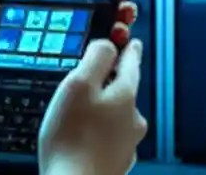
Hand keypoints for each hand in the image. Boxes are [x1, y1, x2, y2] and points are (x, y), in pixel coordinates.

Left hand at [0, 0, 138, 145]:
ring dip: (116, 30)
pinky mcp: (51, 93)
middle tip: (123, 3)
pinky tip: (116, 48)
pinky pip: (86, 75)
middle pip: (86, 25)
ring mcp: (48, 72)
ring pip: (94, 48)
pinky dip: (108, 61)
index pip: (62, 9)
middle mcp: (41, 51)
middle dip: (111, 9)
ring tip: (123, 22)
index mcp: (23, 34)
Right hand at [39, 39, 146, 174]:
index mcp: (126, 95)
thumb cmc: (73, 139)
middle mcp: (133, 119)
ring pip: (117, 118)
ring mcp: (126, 144)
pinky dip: (98, 135)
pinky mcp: (115, 163)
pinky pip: (109, 140)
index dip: (128, 50)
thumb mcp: (79, 84)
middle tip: (91, 80)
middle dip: (110, 84)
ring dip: (104, 112)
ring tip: (81, 114)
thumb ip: (97, 59)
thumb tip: (108, 45)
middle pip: (125, 91)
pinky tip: (83, 140)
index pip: (132, 64)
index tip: (131, 43)